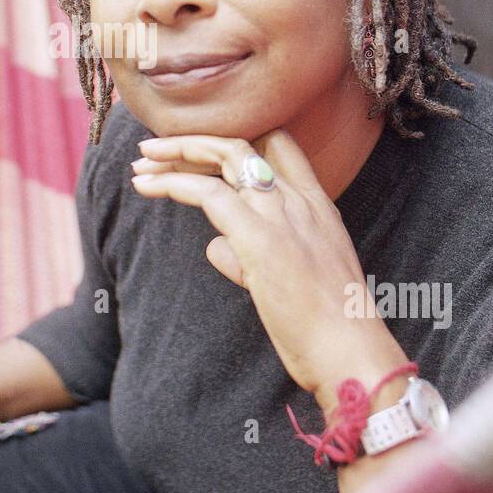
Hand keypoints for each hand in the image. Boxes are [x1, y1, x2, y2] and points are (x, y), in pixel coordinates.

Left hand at [130, 130, 380, 397]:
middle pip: (242, 145)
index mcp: (318, 206)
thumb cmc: (326, 327)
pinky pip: (208, 193)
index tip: (200, 153)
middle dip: (194, 141)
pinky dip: (173, 184)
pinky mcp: (259, 237)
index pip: (280, 146)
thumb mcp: (293, 279)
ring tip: (140, 163)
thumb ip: (252, 255)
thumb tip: (217, 246)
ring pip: (223, 156)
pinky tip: (147, 187)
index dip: (237, 142)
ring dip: (175, 155)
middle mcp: (300, 200)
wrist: (351, 351)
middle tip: (155, 149)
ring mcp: (281, 215)